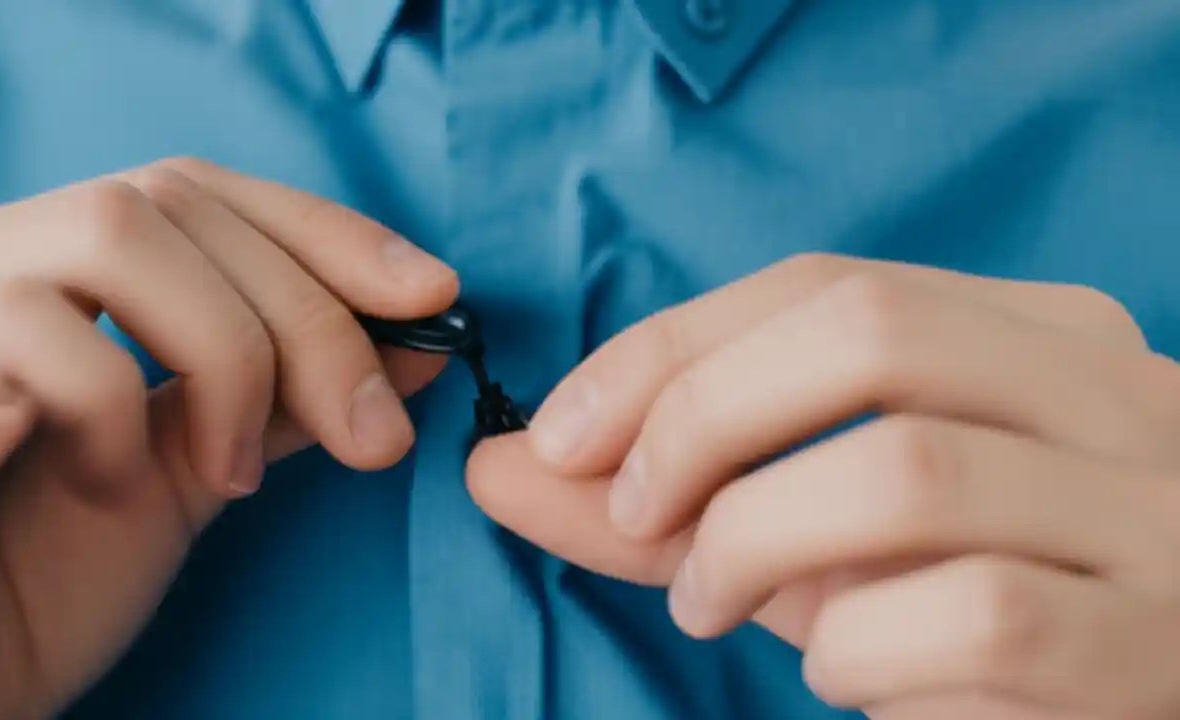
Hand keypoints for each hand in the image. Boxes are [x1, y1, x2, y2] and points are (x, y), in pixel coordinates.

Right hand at [0, 158, 458, 718]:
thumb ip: (293, 395)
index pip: (190, 189)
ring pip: (102, 242)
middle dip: (302, 316)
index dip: (321, 229)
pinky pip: (5, 356)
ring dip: (214, 360)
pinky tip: (110, 485)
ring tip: (221, 477)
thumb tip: (426, 336)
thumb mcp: (196, 469)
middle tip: (369, 437)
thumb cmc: (51, 580)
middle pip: (164, 205)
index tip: (432, 292)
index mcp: (38, 266)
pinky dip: (102, 416)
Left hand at [468, 254, 1179, 719]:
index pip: (831, 286)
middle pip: (867, 335)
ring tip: (713, 605)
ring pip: (904, 472)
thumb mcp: (824, 532)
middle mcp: (1116, 397)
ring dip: (753, 543)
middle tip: (632, 517)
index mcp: (1044, 336)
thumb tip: (498, 466)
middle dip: (700, 418)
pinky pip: (968, 619)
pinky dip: (856, 657)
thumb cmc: (969, 603)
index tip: (561, 433)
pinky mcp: (1150, 644)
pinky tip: (851, 679)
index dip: (670, 349)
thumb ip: (673, 496)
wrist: (1143, 696)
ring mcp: (1152, 517)